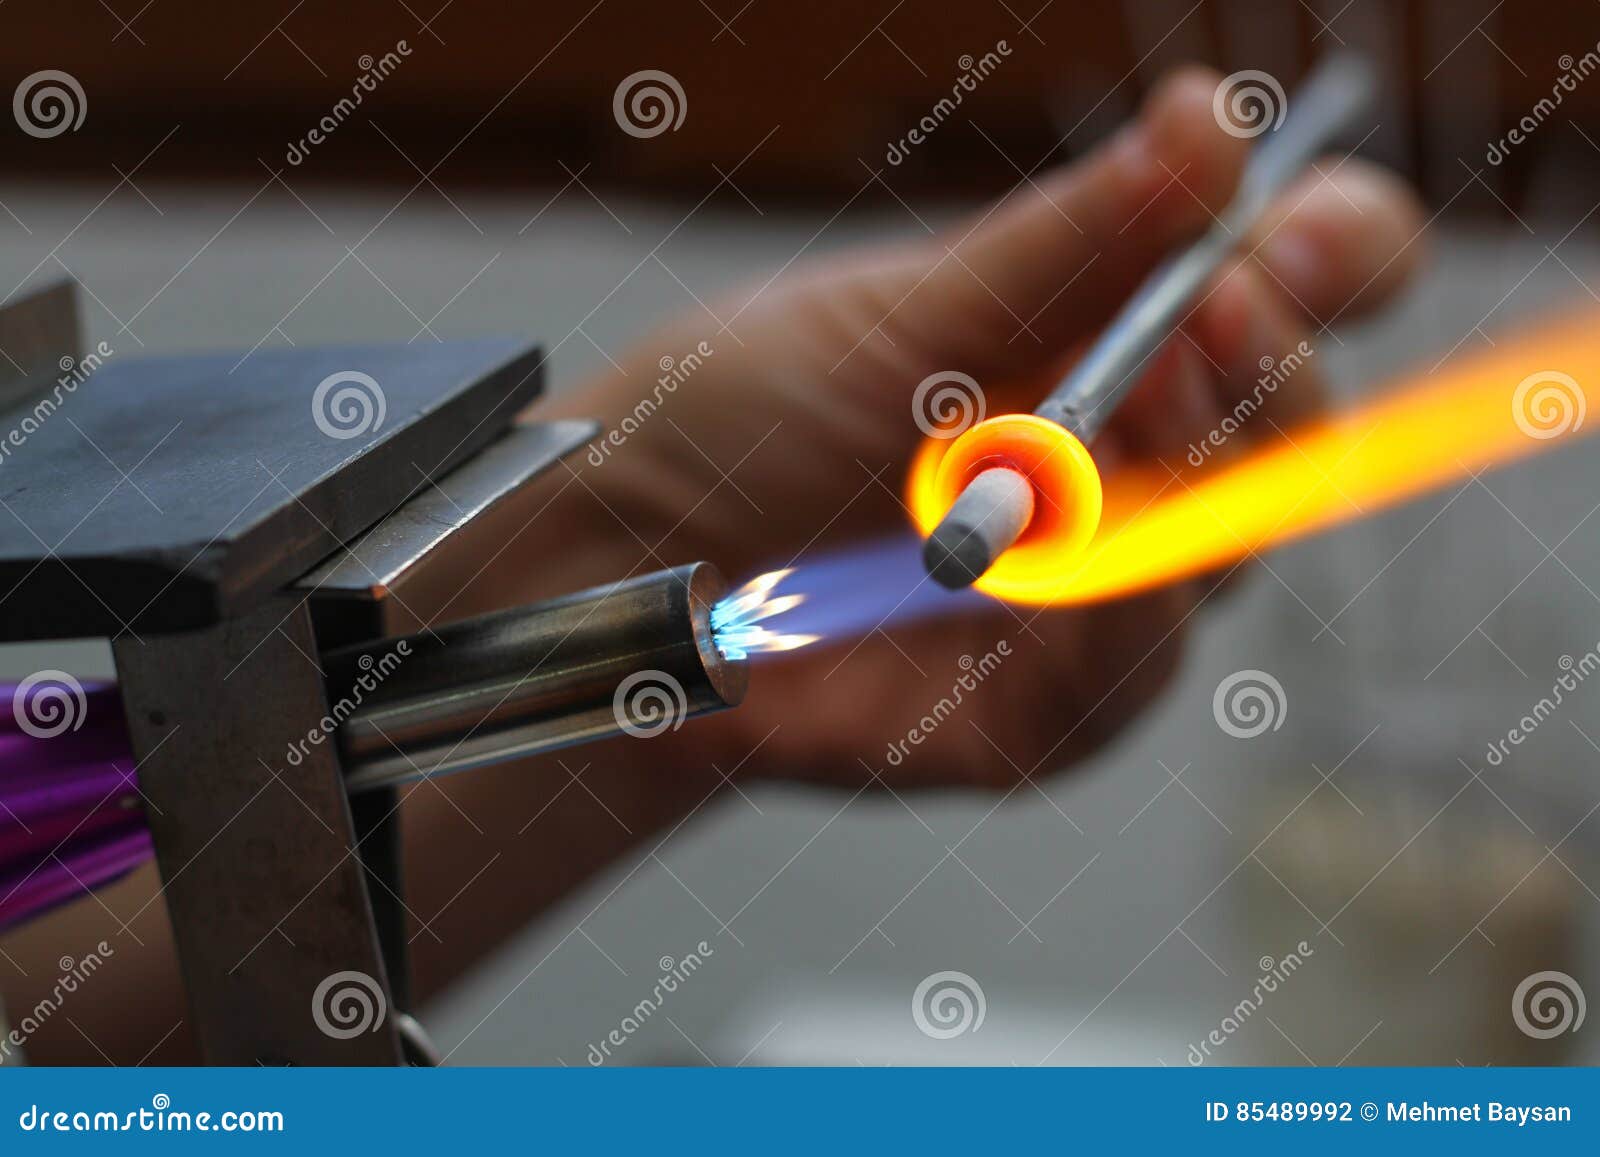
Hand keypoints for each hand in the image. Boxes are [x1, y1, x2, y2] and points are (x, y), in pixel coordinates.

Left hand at [521, 67, 1423, 790]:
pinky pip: (1127, 669)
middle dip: (1269, 369)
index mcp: (1104, 340)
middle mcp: (1123, 466)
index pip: (1283, 290)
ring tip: (1107, 411)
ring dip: (1190, 476)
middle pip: (1289, 429)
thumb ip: (1063, 244)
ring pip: (1224, 553)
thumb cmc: (746, 415)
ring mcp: (1092, 595)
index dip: (1331, 257)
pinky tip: (1069, 563)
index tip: (1297, 234)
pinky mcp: (1043, 709)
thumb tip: (1210, 122)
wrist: (630, 564)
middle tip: (1218, 310)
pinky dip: (1114, 613)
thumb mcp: (900, 315)